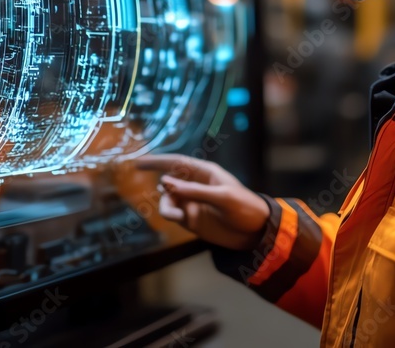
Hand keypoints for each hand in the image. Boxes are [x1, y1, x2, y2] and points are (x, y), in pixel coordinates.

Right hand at [136, 155, 270, 250]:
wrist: (256, 233)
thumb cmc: (245, 208)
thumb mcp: (222, 197)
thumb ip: (193, 191)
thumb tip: (163, 182)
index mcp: (205, 173)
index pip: (176, 162)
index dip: (157, 161)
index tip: (138, 161)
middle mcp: (195, 185)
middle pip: (168, 182)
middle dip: (162, 189)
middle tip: (168, 203)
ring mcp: (192, 202)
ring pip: (168, 200)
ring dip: (167, 206)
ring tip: (176, 216)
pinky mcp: (191, 219)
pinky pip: (173, 214)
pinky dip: (171, 215)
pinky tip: (181, 219)